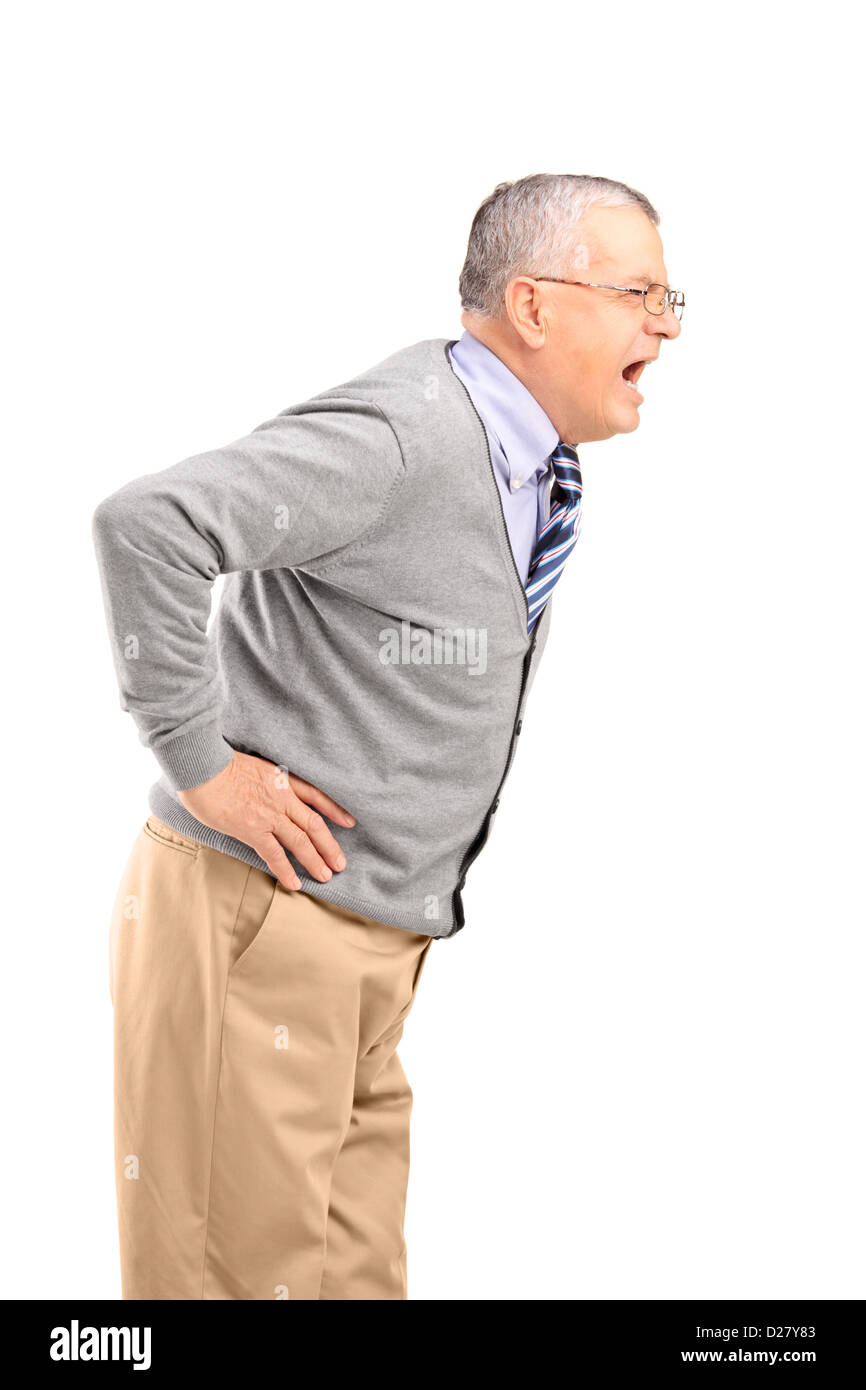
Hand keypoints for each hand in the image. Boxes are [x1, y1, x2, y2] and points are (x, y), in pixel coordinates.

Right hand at [177, 750, 354, 891]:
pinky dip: (287, 870)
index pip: (316, 795)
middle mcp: (281, 797)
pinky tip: (294, 884)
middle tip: (340, 863)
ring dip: (315, 861)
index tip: (350, 821)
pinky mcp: (252, 829)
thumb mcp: (253, 765)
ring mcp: (269, 814)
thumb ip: (267, 780)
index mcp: (282, 779)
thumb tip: (267, 791)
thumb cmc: (218, 763)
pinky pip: (275, 854)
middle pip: (314, 824)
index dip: (335, 810)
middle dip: (329, 845)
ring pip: (300, 841)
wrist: (201, 765)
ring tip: (325, 876)